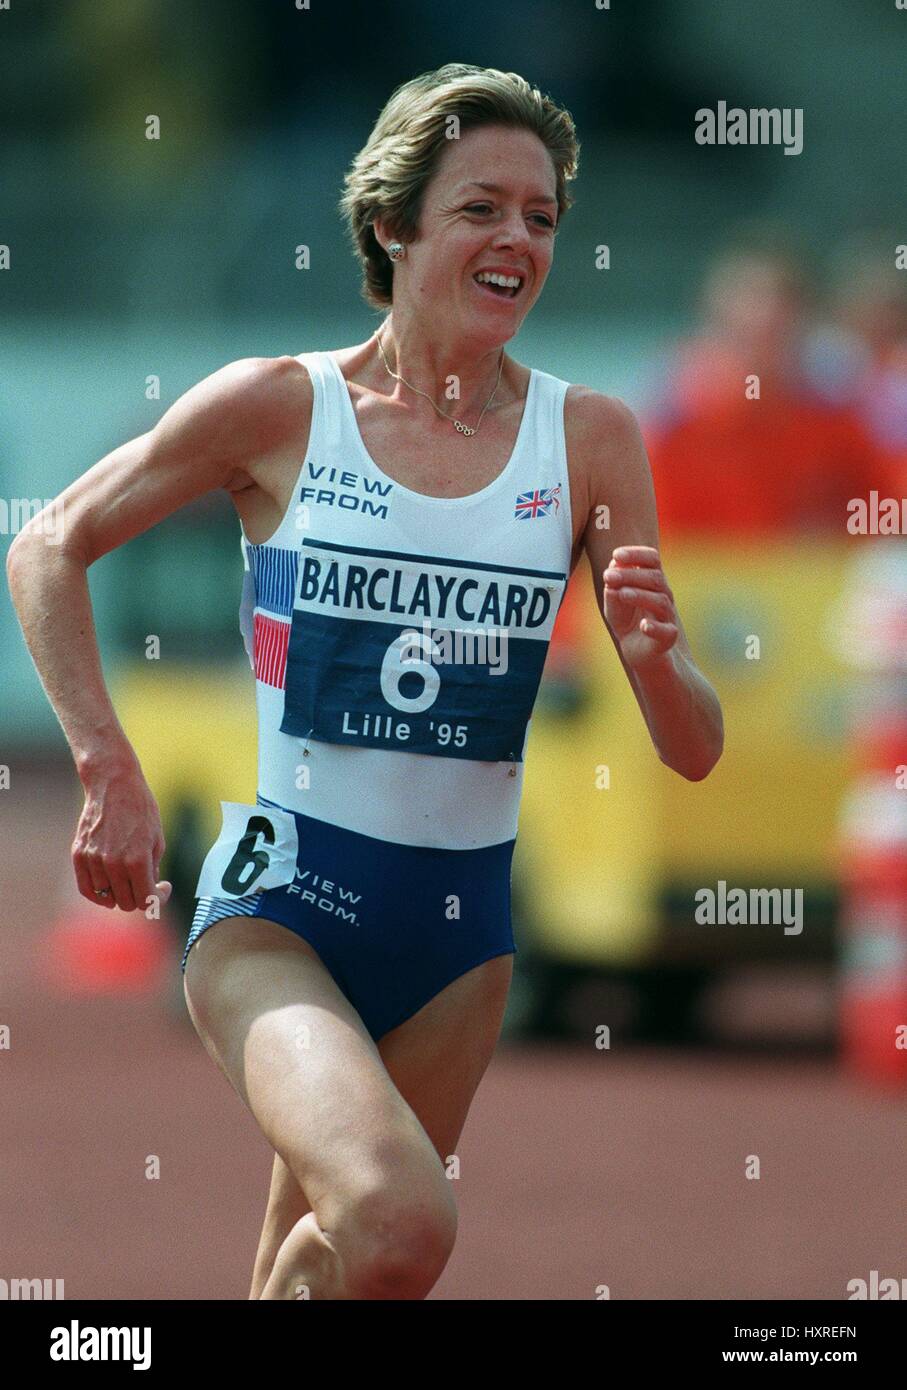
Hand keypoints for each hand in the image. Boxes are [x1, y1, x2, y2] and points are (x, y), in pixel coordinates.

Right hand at [72, 764, 170, 912]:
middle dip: (139, 896)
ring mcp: (93, 860)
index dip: (157, 899)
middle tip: (145, 883)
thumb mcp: (157, 839)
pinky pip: (87, 888)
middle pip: (126, 902)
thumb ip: (152, 869)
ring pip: (106, 898)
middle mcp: (113, 863)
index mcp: (137, 860)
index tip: (161, 888)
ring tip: (128, 878)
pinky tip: (109, 887)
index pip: (145, 899)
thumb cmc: (140, 809)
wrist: (113, 785)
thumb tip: (147, 891)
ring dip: (119, 893)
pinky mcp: (79, 854)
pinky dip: (98, 894)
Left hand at [603, 545, 678, 670]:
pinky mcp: (668, 637)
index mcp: (653, 582)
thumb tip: (612, 569)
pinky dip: (655, 628)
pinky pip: (666, 631)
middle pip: (655, 578)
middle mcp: (663, 595)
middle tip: (608, 576)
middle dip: (631, 575)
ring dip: (640, 596)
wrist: (638, 651)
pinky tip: (643, 626)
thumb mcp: (613, 601)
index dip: (637, 553)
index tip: (616, 554)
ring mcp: (667, 616)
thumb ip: (612, 586)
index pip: (652, 560)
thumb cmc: (627, 620)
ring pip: (661, 601)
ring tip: (621, 595)